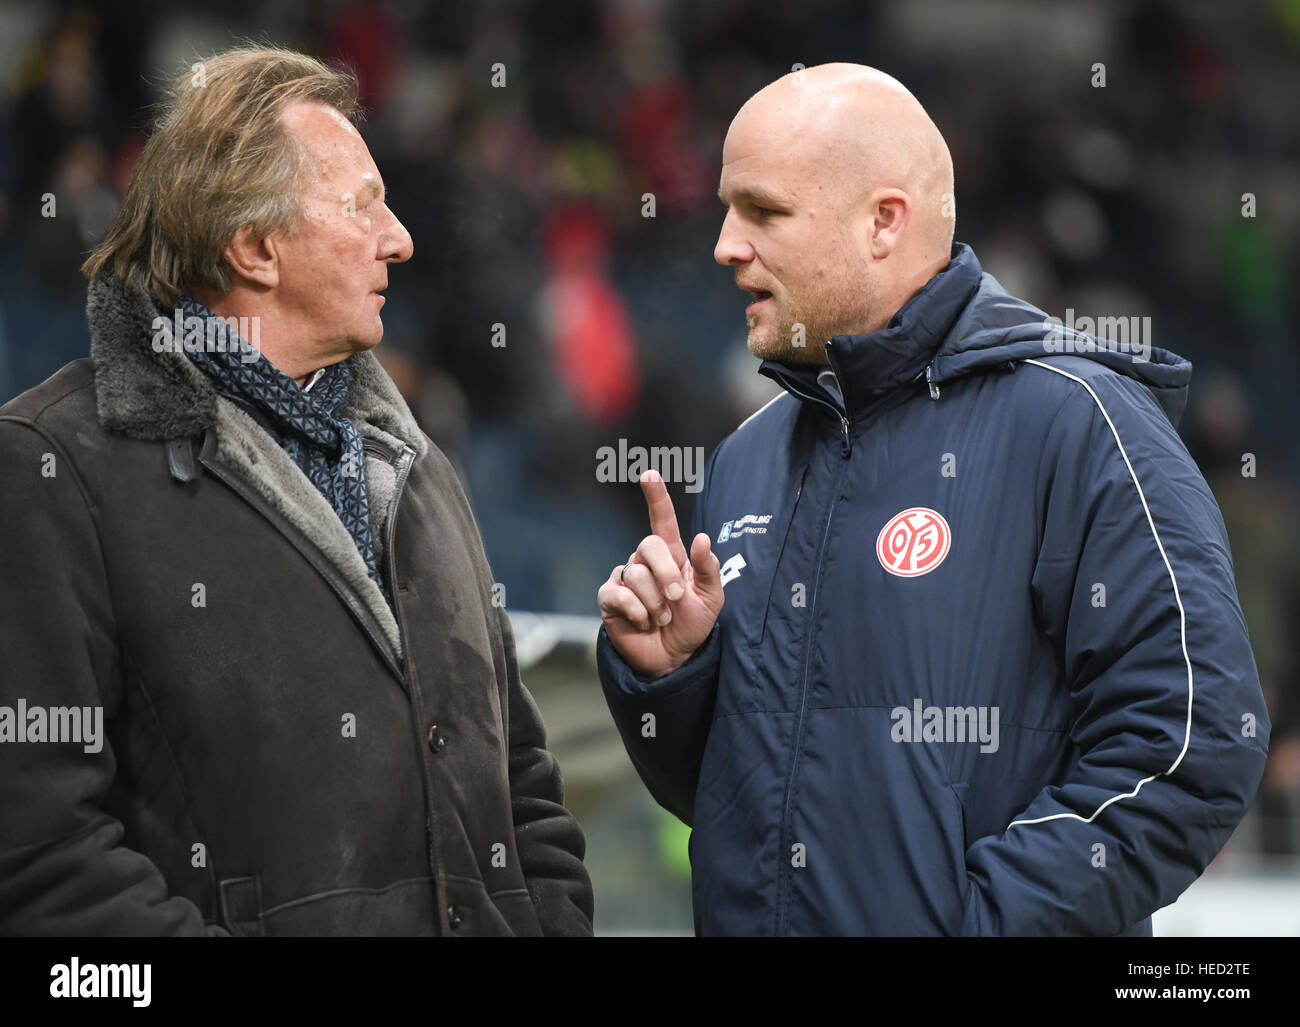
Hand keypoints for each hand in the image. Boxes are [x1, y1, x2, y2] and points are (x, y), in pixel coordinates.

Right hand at [598, 470, 723, 678]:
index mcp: (672, 556)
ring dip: (655, 602)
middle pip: (648, 546)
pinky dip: (637, 612)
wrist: (673, 657)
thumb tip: (702, 538)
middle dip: (666, 573)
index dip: (656, 497)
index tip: (649, 474)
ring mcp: (625, 578)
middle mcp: (645, 562)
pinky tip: (643, 623)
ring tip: (661, 619)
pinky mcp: (609, 598)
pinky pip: (619, 594)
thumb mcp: (711, 598)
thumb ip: (709, 568)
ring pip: (635, 574)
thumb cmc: (692, 624)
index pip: (662, 520)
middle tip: (676, 599)